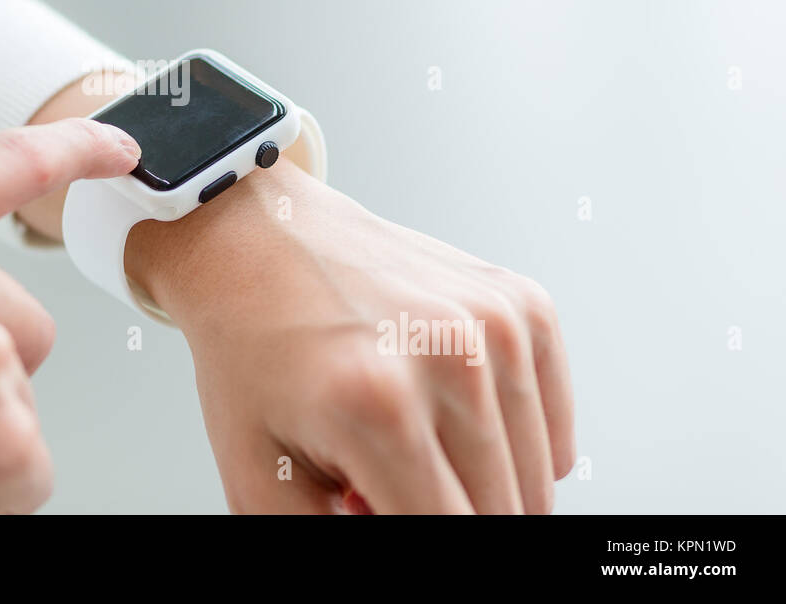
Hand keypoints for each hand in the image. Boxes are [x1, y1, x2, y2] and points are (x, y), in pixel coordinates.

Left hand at [126, 157, 574, 513]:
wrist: (258, 244)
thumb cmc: (254, 352)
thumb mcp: (259, 476)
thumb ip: (325, 544)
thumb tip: (397, 564)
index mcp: (377, 406)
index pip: (451, 536)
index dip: (416, 541)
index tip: (380, 511)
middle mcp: (449, 356)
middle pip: (500, 513)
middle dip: (438, 511)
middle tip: (375, 478)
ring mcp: (494, 323)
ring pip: (535, 481)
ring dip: (475, 484)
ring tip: (404, 444)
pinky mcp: (522, 304)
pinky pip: (554, 430)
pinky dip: (510, 445)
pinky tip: (447, 418)